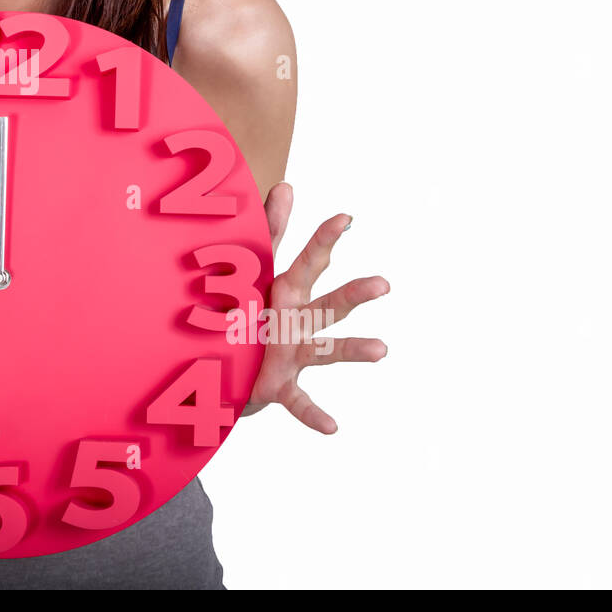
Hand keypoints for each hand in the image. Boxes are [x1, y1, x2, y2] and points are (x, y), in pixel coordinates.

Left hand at [241, 182, 390, 432]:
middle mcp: (297, 322)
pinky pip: (298, 402)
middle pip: (329, 304)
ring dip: (353, 349)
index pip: (310, 260)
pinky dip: (314, 414)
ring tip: (382, 349)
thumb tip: (288, 184)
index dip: (325, 238)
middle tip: (384, 284)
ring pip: (325, 349)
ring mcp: (292, 354)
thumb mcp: (254, 270)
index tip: (347, 217)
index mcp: (287, 291)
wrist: (226, 365)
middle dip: (355, 294)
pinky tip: (333, 427)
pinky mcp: (279, 386)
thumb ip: (269, 230)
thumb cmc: (247, 312)